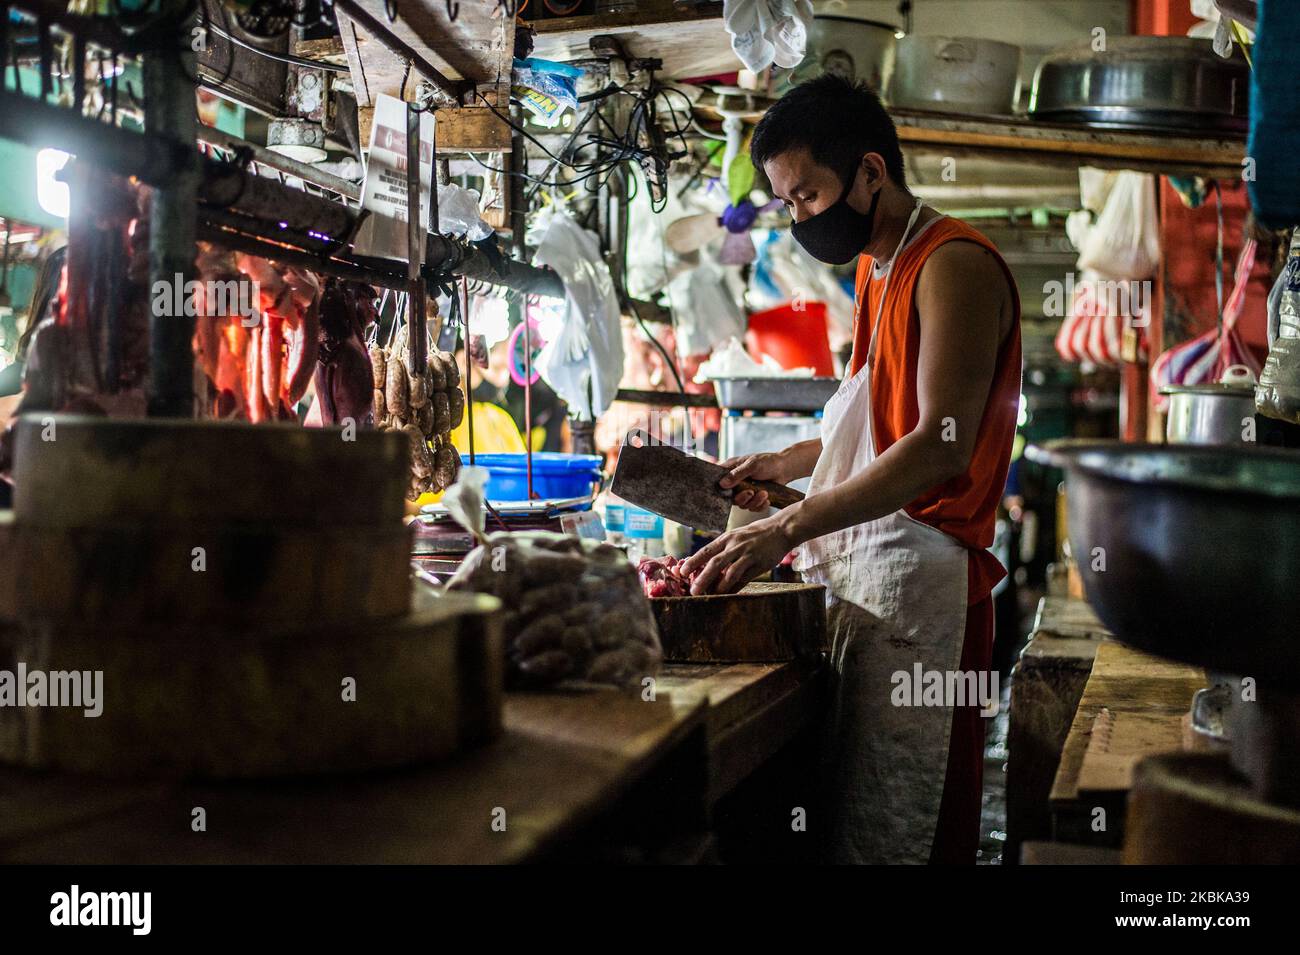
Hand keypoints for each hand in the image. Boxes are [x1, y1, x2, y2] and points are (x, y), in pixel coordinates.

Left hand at [680, 515, 795, 594]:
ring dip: (718, 586)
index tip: (681, 572)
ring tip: (710, 595)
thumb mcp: (737, 536)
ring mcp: (748, 554)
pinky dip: (735, 588)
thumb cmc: (756, 534)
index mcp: (727, 538)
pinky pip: (744, 578)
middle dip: (702, 578)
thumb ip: (723, 549)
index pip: (706, 550)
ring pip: (730, 572)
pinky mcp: (759, 563)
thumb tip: (706, 564)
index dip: (693, 562)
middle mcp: (735, 545)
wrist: (781, 529)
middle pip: (714, 563)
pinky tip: (728, 594)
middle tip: (693, 590)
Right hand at [718, 451, 787, 510]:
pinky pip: (753, 508)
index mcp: (731, 470)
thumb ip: (737, 474)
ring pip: (742, 504)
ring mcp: (744, 491)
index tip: (724, 491)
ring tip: (764, 493)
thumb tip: (722, 484)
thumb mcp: (752, 465)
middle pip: (730, 497)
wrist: (784, 469)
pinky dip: (760, 505)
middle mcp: (735, 482)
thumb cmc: (768, 462)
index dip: (717, 487)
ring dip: (754, 501)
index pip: (717, 479)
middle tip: (751, 492)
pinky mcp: (754, 499)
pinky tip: (767, 498)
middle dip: (741, 498)